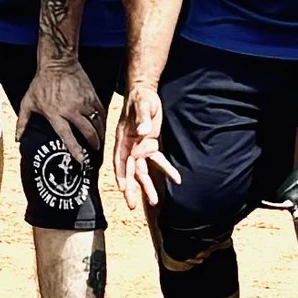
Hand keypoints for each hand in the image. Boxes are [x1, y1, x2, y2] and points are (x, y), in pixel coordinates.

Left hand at [17, 56, 103, 163]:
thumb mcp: (28, 102)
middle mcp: (71, 110)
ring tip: (99, 140)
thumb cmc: (40, 83)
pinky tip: (102, 125)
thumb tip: (17, 139)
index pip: (67, 136)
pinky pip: (101, 111)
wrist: (57, 63)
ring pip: (96, 122)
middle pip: (87, 131)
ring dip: (100, 133)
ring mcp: (83, 102)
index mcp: (55, 114)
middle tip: (94, 150)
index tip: (81, 159)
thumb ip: (22, 122)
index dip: (75, 149)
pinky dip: (103, 120)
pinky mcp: (91, 95)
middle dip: (93, 143)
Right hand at [111, 85, 181, 210]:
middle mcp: (129, 147)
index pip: (120, 161)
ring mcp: (139, 148)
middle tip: (132, 205)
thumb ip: (142, 119)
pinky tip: (176, 178)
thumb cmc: (140, 99)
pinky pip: (157, 161)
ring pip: (142, 171)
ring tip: (154, 201)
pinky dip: (166, 170)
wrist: (145, 92)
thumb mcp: (142, 106)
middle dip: (131, 188)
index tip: (123, 189)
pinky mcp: (150, 145)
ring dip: (147, 185)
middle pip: (130, 171)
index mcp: (123, 139)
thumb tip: (143, 132)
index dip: (121, 175)